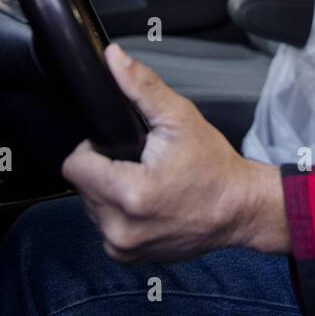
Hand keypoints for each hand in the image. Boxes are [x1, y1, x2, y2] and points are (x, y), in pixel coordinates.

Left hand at [61, 44, 290, 262]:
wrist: (240, 209)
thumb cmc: (215, 168)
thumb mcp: (180, 118)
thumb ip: (141, 86)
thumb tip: (114, 58)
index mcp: (129, 193)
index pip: (74, 166)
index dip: (94, 149)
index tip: (121, 146)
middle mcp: (120, 227)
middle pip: (82, 186)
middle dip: (104, 170)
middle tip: (140, 163)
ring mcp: (123, 246)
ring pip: (91, 206)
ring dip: (109, 192)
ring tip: (145, 182)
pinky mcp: (128, 257)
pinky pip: (104, 227)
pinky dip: (119, 213)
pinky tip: (146, 202)